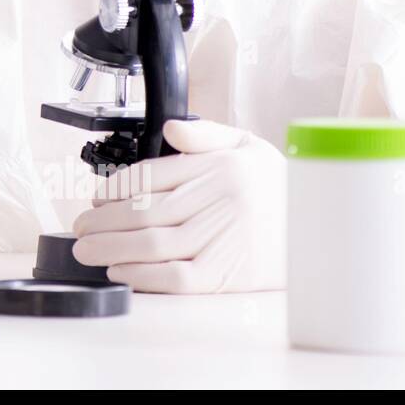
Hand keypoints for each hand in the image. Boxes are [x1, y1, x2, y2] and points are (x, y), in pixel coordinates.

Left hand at [71, 119, 286, 293]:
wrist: (325, 227)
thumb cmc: (278, 187)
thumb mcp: (248, 144)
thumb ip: (205, 133)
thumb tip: (171, 128)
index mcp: (218, 167)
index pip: (151, 175)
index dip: (115, 189)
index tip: (96, 200)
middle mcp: (218, 200)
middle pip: (144, 211)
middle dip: (103, 222)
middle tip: (80, 228)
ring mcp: (223, 238)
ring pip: (154, 243)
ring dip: (112, 248)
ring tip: (87, 250)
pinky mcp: (229, 274)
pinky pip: (178, 277)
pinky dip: (145, 276)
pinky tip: (122, 272)